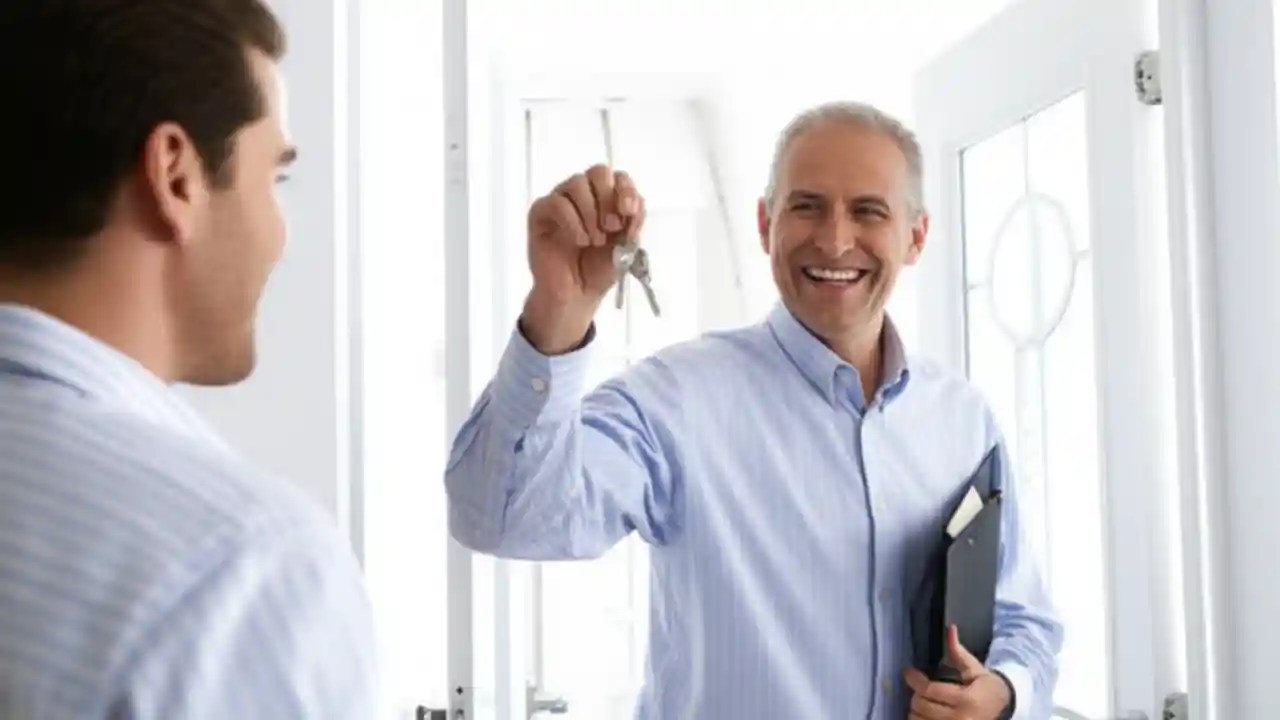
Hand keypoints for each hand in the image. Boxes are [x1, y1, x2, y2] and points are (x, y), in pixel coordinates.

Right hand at [521, 164, 645, 353]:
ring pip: (576, 183)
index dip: (626, 189)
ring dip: (591, 213)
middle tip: (612, 226)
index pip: (618, 177)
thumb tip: (632, 205)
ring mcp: (561, 201)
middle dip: (608, 198)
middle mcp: (584, 195)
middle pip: (598, 172)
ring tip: (595, 240)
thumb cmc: (599, 270)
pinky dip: (573, 222)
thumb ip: (633, 222)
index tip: (629, 211)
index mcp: (607, 199)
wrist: (577, 295)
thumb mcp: (627, 246)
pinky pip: (557, 203)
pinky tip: (580, 241)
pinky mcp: (541, 213)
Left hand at [903, 626, 1011, 719]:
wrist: (1003, 708)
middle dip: (917, 694)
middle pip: (921, 705)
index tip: (908, 672)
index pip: (930, 690)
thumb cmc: (986, 688)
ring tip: (924, 702)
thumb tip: (950, 629)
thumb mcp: (975, 669)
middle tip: (921, 688)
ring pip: (918, 719)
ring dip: (917, 710)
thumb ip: (958, 652)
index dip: (915, 680)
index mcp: (967, 700)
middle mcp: (960, 719)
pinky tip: (926, 713)